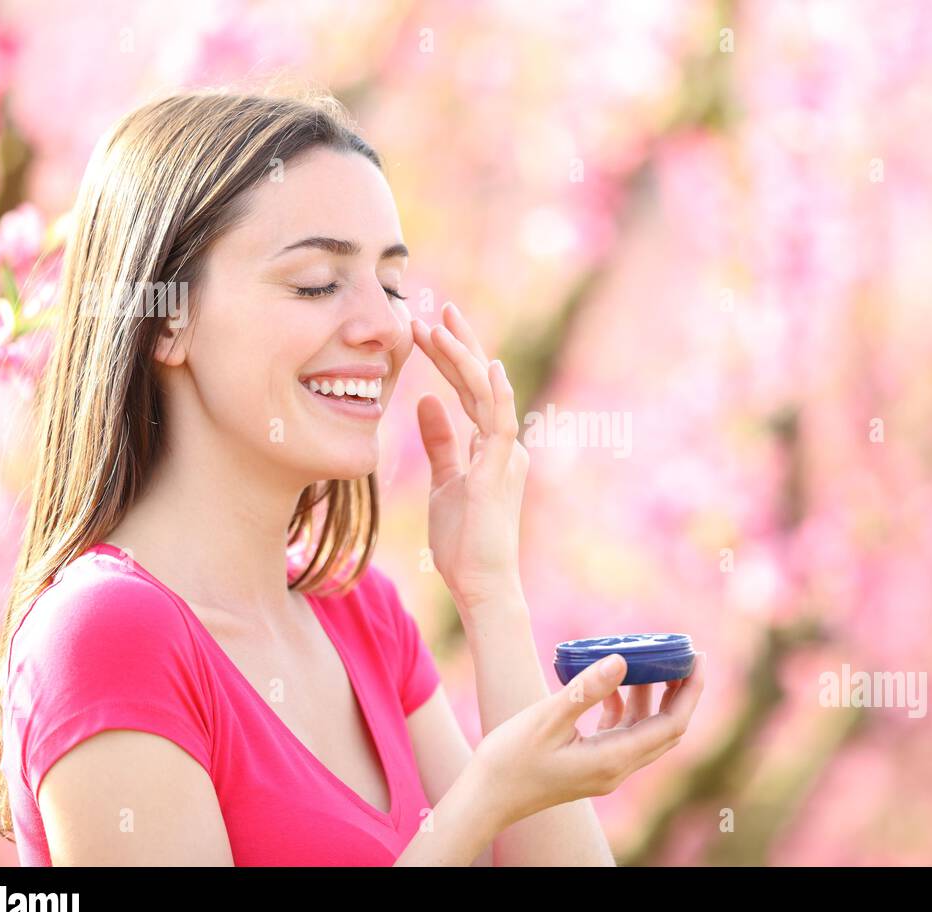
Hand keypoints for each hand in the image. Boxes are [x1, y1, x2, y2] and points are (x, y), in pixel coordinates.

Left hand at [412, 302, 528, 607]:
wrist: (480, 584)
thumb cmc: (464, 541)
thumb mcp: (443, 482)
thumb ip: (440, 441)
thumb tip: (427, 401)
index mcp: (490, 446)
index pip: (469, 391)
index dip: (451, 358)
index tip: (428, 328)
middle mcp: (504, 444)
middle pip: (481, 383)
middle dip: (460, 344)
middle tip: (439, 308)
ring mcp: (505, 456)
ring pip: (487, 394)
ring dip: (463, 359)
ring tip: (439, 326)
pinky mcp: (500, 471)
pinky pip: (501, 424)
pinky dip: (495, 394)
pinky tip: (487, 366)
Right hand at [470, 651, 707, 826]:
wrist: (486, 798)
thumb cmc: (510, 759)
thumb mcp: (547, 718)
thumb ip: (586, 690)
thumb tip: (622, 661)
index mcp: (613, 759)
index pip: (671, 724)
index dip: (690, 691)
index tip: (697, 658)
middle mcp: (617, 769)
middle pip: (667, 729)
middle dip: (681, 692)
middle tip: (686, 655)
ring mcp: (605, 770)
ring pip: (646, 732)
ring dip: (654, 698)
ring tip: (652, 661)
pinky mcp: (590, 766)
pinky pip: (622, 735)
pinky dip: (627, 709)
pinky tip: (615, 685)